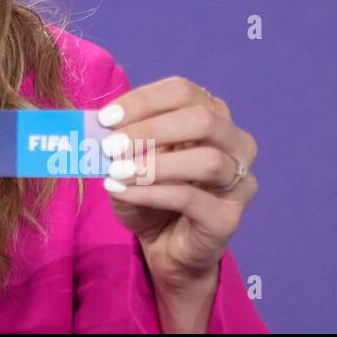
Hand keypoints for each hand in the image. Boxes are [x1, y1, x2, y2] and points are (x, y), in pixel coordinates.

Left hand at [96, 76, 257, 290]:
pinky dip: (149, 192)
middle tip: (111, 145)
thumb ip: (121, 138)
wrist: (166, 245)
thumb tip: (97, 125)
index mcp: (212, 116)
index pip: (183, 92)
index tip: (106, 117)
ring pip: (207, 161)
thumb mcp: (131, 158)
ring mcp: (240, 182)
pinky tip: (121, 191)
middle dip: (151, 130)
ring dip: (153, 165)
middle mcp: (235, 143)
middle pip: (203, 119)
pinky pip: (191, 199)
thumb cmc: (151, 191)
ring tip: (115, 171)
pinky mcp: (229, 218)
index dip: (143, 101)